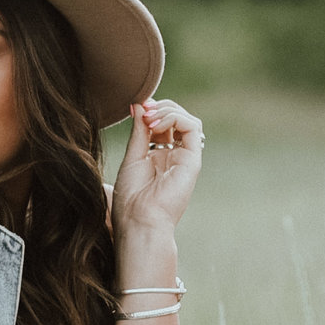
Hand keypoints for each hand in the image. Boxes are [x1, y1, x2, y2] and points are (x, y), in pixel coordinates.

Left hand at [111, 97, 203, 244]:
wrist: (139, 220)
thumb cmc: (131, 198)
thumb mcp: (132, 157)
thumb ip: (139, 131)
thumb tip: (139, 104)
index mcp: (159, 157)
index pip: (163, 124)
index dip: (152, 110)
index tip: (138, 105)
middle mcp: (175, 156)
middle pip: (177, 119)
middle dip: (160, 107)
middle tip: (143, 109)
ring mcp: (185, 158)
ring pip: (188, 120)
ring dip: (168, 111)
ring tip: (149, 118)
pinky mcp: (193, 160)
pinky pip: (193, 127)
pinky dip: (175, 118)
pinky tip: (156, 126)